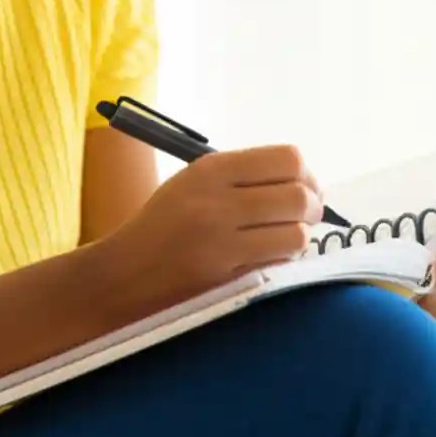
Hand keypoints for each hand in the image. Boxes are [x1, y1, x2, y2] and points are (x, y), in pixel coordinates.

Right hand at [101, 145, 321, 304]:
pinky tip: (267, 258)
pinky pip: (277, 264)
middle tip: (308, 216)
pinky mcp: (224, 276)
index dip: (307, 175)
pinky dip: (282, 260)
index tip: (307, 187)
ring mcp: (220, 242)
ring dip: (299, 238)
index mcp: (210, 170)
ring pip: (296, 235)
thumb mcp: (194, 184)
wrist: (122, 274)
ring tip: (285, 239)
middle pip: (298, 196)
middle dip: (313, 208)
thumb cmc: (165, 225)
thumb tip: (307, 182)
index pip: (287, 159)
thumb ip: (244, 177)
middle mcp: (217, 202)